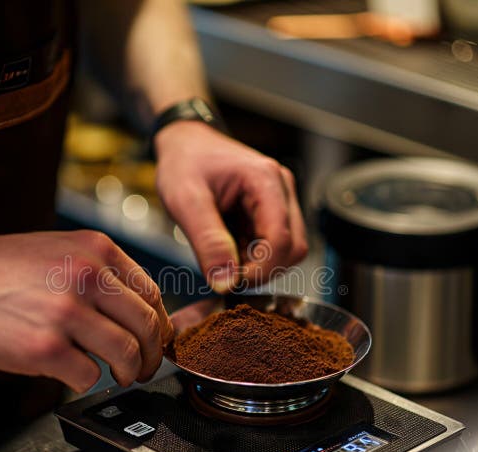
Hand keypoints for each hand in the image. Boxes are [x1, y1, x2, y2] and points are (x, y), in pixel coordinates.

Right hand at [0, 230, 172, 391]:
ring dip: (127, 373)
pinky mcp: (46, 347)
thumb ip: (96, 274)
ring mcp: (68, 312)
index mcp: (96, 249)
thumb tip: (130, 311)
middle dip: (151, 355)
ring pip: (126, 354)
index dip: (158, 324)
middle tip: (143, 368)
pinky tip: (72, 374)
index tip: (153, 340)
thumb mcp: (56, 250)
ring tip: (117, 376)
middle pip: (148, 326)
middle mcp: (88, 276)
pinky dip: (85, 382)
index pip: (152, 293)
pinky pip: (88, 376)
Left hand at [155, 121, 307, 291]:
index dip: (260, 270)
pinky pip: (274, 244)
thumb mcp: (185, 201)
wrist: (184, 143)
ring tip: (223, 256)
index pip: (282, 240)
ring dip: (258, 264)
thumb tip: (225, 282)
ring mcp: (280, 199)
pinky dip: (253, 256)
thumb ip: (207, 241)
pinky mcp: (272, 210)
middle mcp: (281, 188)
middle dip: (262, 270)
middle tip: (226, 273)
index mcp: (264, 180)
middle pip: (293, 248)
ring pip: (287, 249)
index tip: (230, 280)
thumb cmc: (184, 162)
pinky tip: (228, 248)